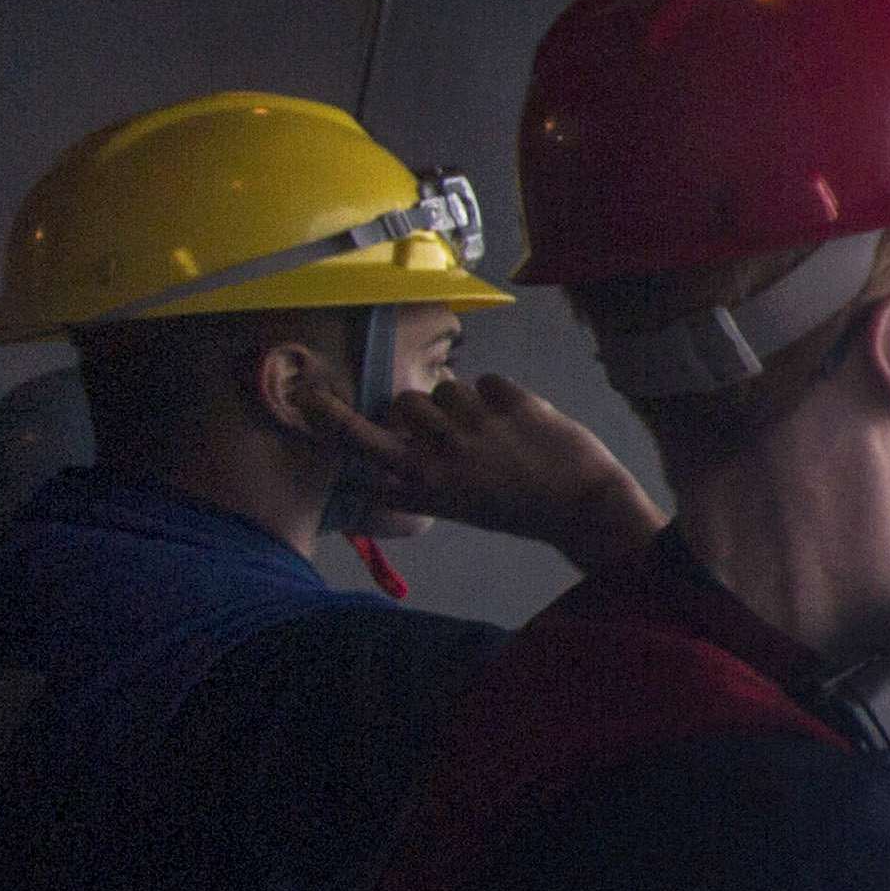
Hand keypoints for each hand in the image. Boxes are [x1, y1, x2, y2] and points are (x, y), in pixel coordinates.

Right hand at [323, 375, 665, 569]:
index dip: (329, 416)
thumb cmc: (517, 510)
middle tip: (444, 427)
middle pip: (402, 402)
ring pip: (447, 387)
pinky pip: (487, 380)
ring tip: (491, 431)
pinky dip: (500, 396)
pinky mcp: (512, 400)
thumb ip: (415, 488)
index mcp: (423, 481)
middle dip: (417, 407)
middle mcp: (443, 451)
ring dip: (462, 402)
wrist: (583, 504)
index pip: (358, 441)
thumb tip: (374, 478)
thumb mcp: (456, 509)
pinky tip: (518, 422)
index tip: (306, 396)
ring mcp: (478, 423)